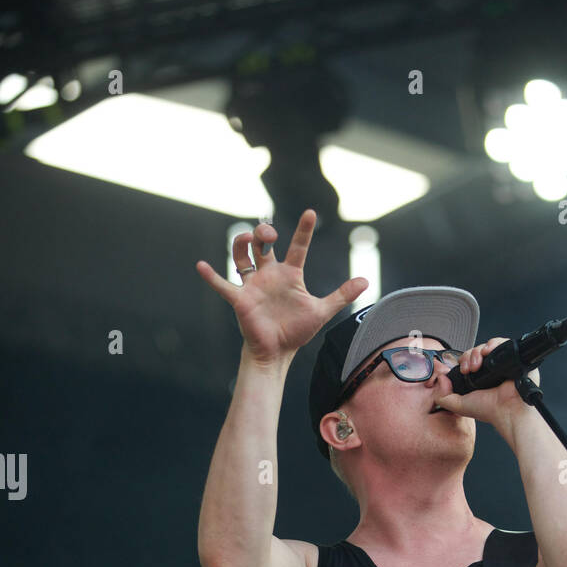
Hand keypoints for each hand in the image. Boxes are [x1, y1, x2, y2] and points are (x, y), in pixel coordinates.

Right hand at [195, 209, 367, 364]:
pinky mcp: (240, 299)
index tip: (311, 213)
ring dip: (241, 244)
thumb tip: (366, 280)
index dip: (304, 230)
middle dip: (264, 233)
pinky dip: (211, 276)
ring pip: (241, 256)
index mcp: (289, 274)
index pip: (297, 247)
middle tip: (270, 235)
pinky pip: (222, 285)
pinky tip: (201, 266)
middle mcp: (269, 275)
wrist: (278, 353)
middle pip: (263, 245)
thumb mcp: (322, 311)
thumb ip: (341, 295)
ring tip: (248, 240)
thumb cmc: (296, 330)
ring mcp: (253, 285)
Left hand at [433, 337, 539, 442]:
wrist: (508, 410)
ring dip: (478, 352)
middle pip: (475, 352)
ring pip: (485, 346)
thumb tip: (440, 379)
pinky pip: (501, 342)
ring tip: (479, 364)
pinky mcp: (513, 358)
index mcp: (478, 379)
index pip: (467, 361)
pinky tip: (488, 352)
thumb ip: (443, 396)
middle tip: (470, 368)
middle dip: (469, 357)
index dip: (463, 361)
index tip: (463, 370)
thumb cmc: (490, 411)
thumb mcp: (459, 406)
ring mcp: (501, 363)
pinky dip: (492, 344)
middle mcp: (490, 371)